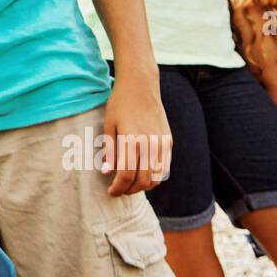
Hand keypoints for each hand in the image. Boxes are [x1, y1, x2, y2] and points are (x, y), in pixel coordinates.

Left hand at [103, 74, 171, 195]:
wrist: (141, 85)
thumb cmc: (120, 104)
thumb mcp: (108, 125)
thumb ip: (110, 151)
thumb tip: (107, 173)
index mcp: (132, 140)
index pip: (127, 175)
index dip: (118, 187)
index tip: (111, 191)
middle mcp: (150, 143)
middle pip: (143, 180)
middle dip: (130, 190)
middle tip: (119, 190)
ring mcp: (162, 142)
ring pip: (157, 177)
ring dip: (143, 186)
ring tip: (130, 184)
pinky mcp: (168, 141)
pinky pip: (165, 167)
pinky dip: (154, 176)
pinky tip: (142, 174)